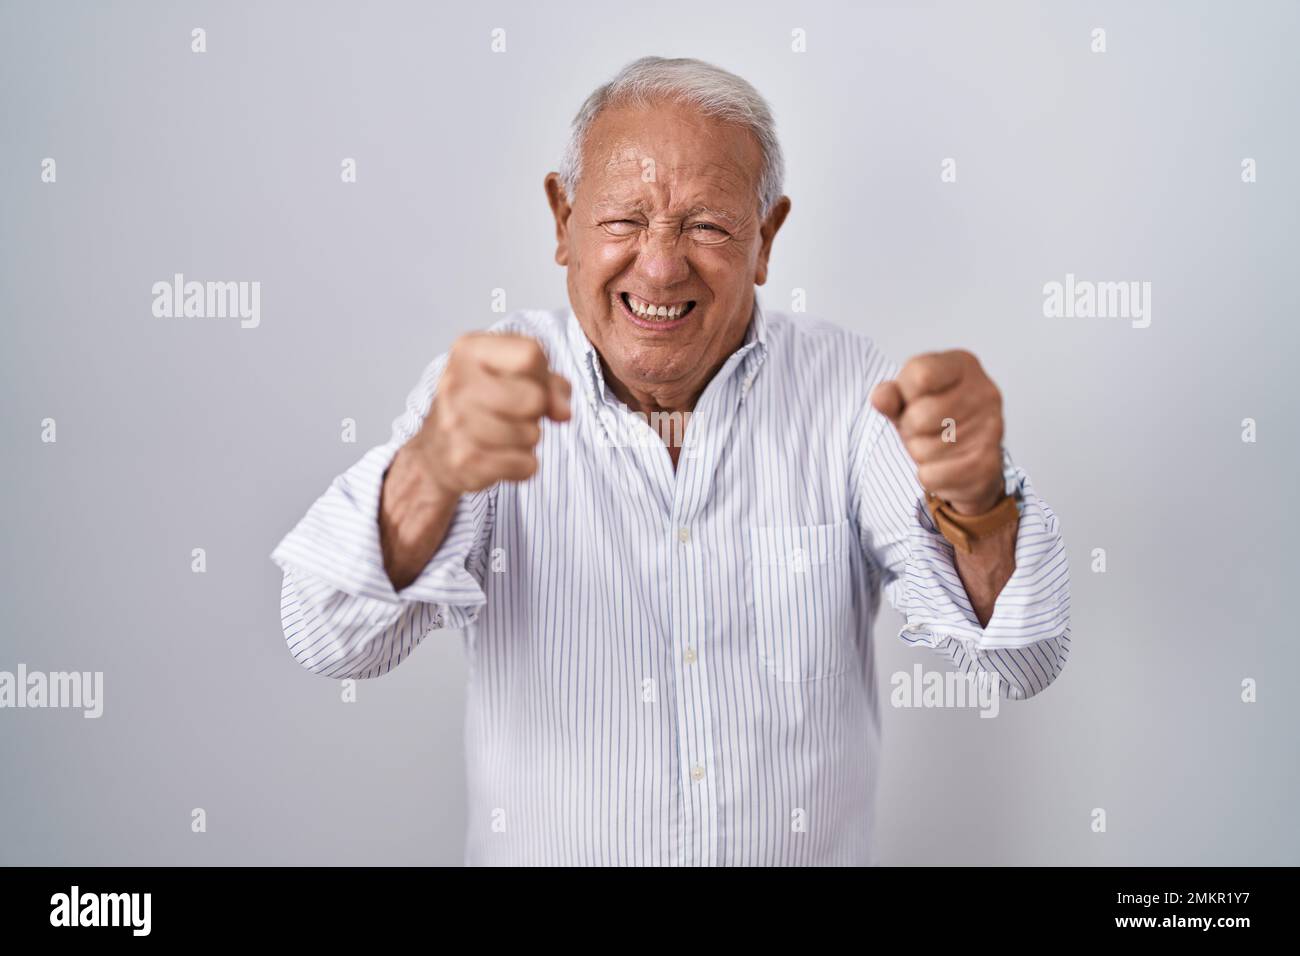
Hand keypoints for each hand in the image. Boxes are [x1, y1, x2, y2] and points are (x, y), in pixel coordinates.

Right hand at [410, 332, 571, 495]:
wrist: (435, 450)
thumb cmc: (481, 405)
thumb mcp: (513, 377)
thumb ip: (550, 384)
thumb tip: (563, 412)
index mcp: (469, 350)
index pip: (531, 354)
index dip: (541, 374)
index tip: (527, 383)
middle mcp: (457, 383)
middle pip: (534, 398)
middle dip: (536, 411)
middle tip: (515, 413)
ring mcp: (457, 423)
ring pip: (531, 434)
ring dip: (528, 439)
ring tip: (506, 434)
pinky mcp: (464, 460)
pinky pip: (525, 465)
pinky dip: (522, 465)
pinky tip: (502, 457)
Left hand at [870, 349, 1003, 514]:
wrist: (971, 460)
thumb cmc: (935, 420)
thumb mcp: (907, 400)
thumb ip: (890, 395)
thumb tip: (881, 398)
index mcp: (963, 365)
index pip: (920, 374)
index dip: (905, 393)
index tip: (914, 399)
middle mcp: (984, 393)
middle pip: (919, 416)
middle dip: (910, 429)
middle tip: (922, 429)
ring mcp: (991, 429)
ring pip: (923, 450)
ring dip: (919, 454)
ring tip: (935, 446)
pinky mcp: (988, 464)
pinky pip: (932, 476)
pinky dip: (929, 476)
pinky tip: (944, 467)